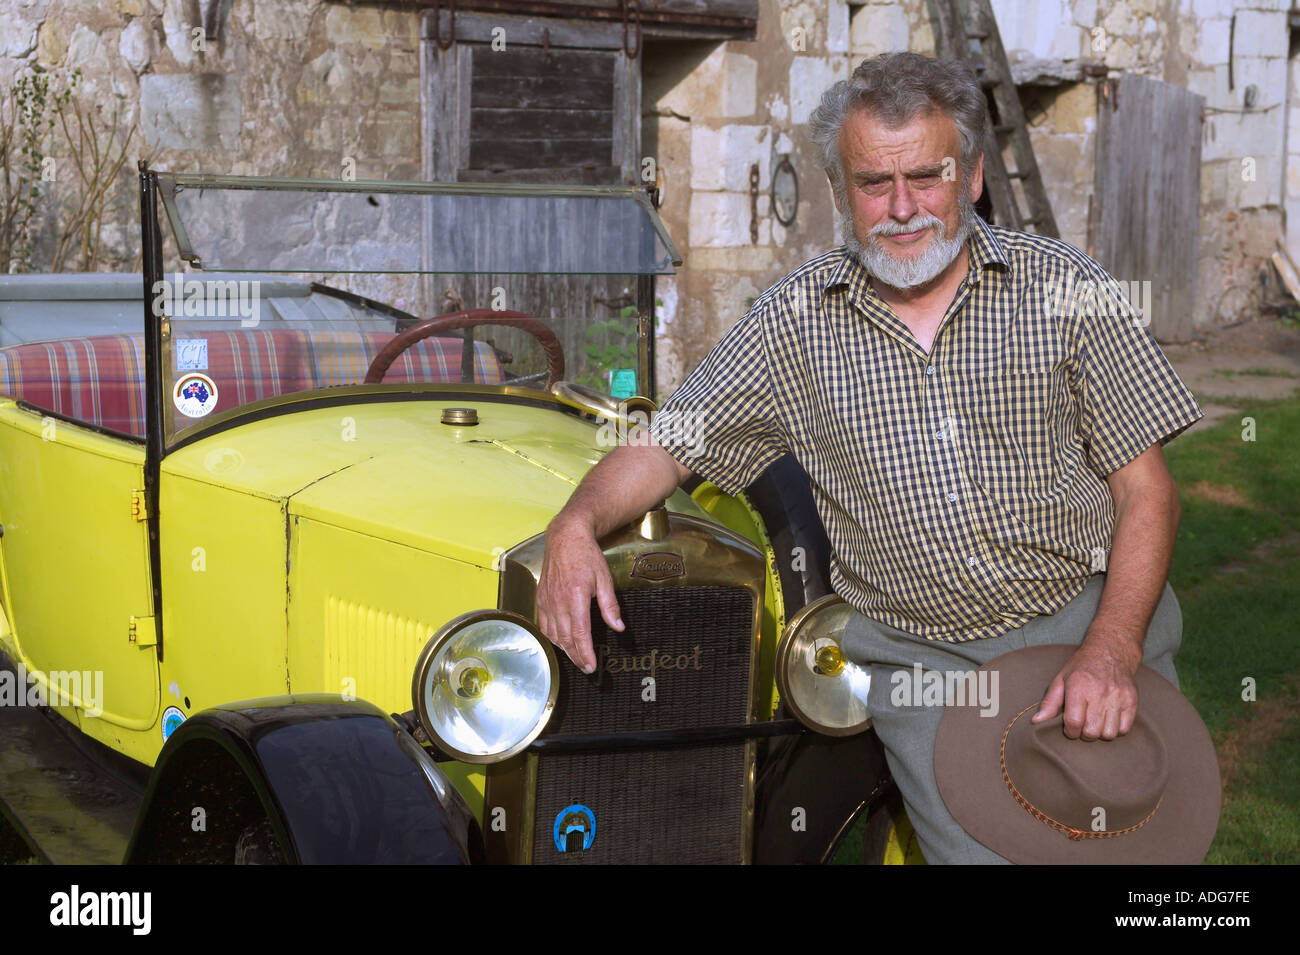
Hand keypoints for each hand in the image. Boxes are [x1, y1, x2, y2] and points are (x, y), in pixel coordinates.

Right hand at [535, 515, 623, 673]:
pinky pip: (544, 624)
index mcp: (575, 597)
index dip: (585, 653)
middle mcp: (558, 601)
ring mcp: (547, 600)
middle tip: (587, 667)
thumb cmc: (586, 555)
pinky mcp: (541, 598)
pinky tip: (560, 641)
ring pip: (553, 634)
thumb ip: (610, 606)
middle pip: (566, 639)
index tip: (591, 666)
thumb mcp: (604, 579)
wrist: (565, 537)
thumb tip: (618, 627)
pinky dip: (552, 636)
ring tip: (576, 657)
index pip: (579, 634)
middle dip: (576, 657)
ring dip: (564, 649)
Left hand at [1032, 634, 1141, 739]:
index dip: (1070, 732)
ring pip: (1109, 734)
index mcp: (1079, 687)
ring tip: (1096, 721)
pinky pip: (1124, 729)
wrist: (1110, 651)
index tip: (1069, 728)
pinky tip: (1108, 719)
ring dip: (1100, 733)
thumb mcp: (1061, 680)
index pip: (1074, 722)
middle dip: (1084, 734)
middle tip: (1082, 725)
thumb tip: (1036, 721)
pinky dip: (1116, 729)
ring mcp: (1118, 697)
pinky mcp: (1132, 701)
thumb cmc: (1081, 668)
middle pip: (1092, 732)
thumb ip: (1049, 702)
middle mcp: (1100, 692)